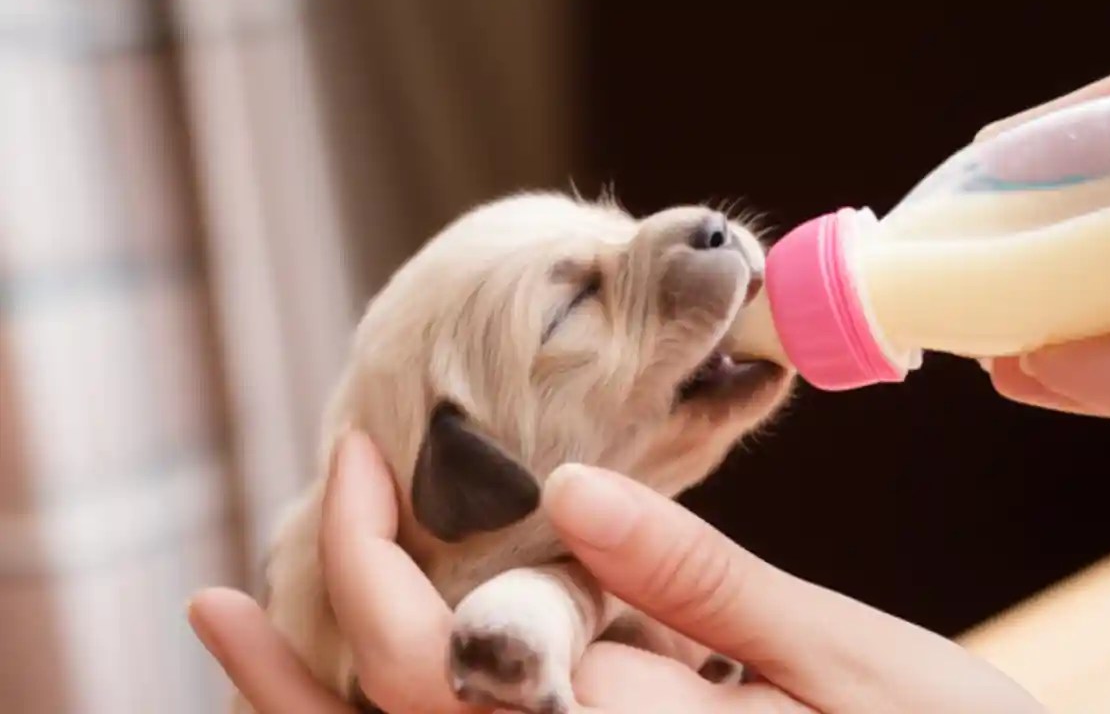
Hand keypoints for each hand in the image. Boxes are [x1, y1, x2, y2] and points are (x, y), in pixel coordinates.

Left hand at [189, 433, 1043, 712]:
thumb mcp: (843, 665)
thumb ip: (704, 589)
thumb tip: (571, 494)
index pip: (446, 678)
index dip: (372, 565)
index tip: (366, 452)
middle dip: (323, 623)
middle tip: (284, 519)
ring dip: (316, 703)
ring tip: (234, 630)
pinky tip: (364, 680)